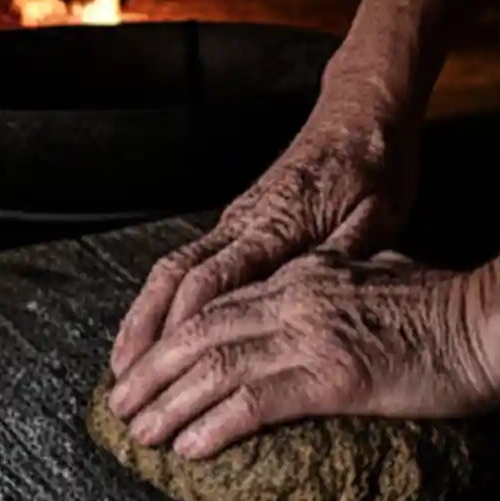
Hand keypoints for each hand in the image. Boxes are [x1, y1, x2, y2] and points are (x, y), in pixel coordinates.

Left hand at [107, 250, 499, 459]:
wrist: (495, 321)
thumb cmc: (448, 304)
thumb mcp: (379, 270)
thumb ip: (339, 275)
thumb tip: (319, 284)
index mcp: (303, 274)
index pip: (217, 305)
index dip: (172, 340)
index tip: (147, 369)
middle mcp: (295, 298)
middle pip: (200, 335)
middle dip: (152, 374)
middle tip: (122, 408)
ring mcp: (312, 335)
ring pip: (215, 368)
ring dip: (170, 405)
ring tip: (142, 433)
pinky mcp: (334, 376)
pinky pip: (256, 401)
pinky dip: (215, 425)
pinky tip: (191, 447)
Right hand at [110, 101, 418, 376]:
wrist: (360, 117)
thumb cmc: (376, 168)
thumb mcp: (379, 215)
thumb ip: (348, 257)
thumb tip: (331, 304)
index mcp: (278, 224)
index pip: (217, 277)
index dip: (187, 324)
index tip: (166, 367)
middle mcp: (244, 222)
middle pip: (178, 277)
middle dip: (147, 332)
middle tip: (128, 383)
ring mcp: (234, 221)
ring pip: (172, 269)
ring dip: (141, 319)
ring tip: (120, 368)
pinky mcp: (234, 222)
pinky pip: (185, 263)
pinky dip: (159, 300)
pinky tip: (148, 332)